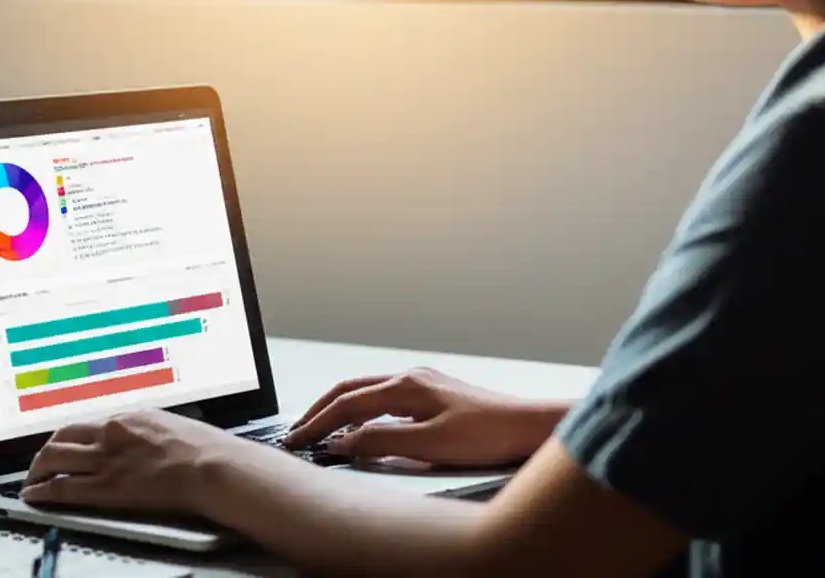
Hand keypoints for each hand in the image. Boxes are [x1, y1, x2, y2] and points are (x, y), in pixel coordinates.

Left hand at [19, 408, 261, 513]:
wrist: (210, 466)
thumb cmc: (204, 449)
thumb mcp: (170, 426)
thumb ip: (146, 432)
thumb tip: (140, 440)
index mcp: (128, 417)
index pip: (86, 425)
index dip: (68, 438)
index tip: (63, 447)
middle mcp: (109, 433)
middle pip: (62, 437)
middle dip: (45, 451)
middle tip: (40, 465)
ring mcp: (105, 459)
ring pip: (53, 459)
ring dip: (37, 471)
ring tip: (31, 482)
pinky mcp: (105, 487)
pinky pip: (62, 486)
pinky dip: (42, 491)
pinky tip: (33, 495)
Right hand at [283, 368, 569, 465]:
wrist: (529, 426)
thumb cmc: (488, 435)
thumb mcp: (430, 445)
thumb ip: (381, 442)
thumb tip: (342, 442)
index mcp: (405, 387)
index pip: (346, 404)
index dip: (317, 424)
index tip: (295, 440)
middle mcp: (410, 378)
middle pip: (350, 390)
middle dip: (319, 410)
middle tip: (297, 431)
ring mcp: (422, 383)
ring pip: (366, 391)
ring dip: (339, 408)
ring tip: (321, 428)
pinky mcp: (433, 394)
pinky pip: (384, 397)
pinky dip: (362, 410)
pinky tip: (363, 426)